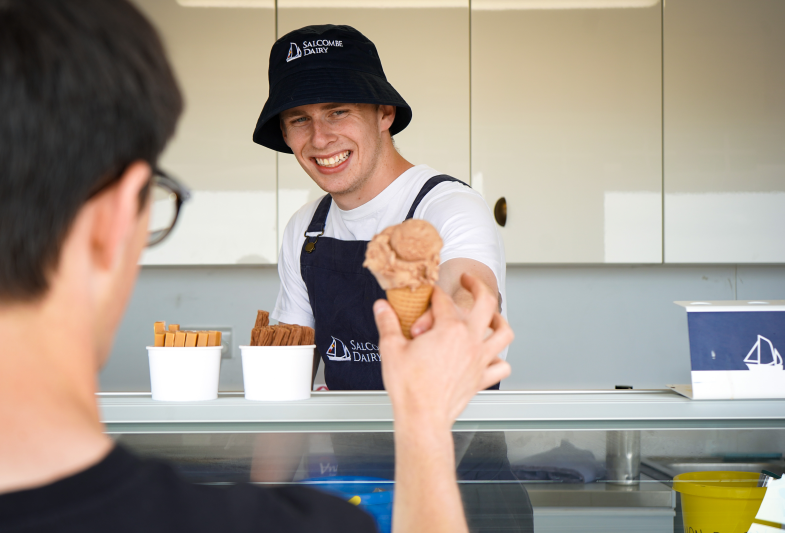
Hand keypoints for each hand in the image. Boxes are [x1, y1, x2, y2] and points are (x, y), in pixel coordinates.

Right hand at [374, 273, 512, 430]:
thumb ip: (388, 323)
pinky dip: (500, 359)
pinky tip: (491, 356)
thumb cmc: (410, 388)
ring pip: (504, 333)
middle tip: (469, 280)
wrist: (422, 418)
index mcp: (449, 330)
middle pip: (486, 304)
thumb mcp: (391, 348)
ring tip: (492, 315)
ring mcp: (480, 360)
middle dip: (478, 286)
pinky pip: (501, 366)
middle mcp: (470, 341)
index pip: (444, 300)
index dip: (434, 292)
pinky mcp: (482, 379)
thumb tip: (382, 307)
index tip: (429, 292)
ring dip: (500, 320)